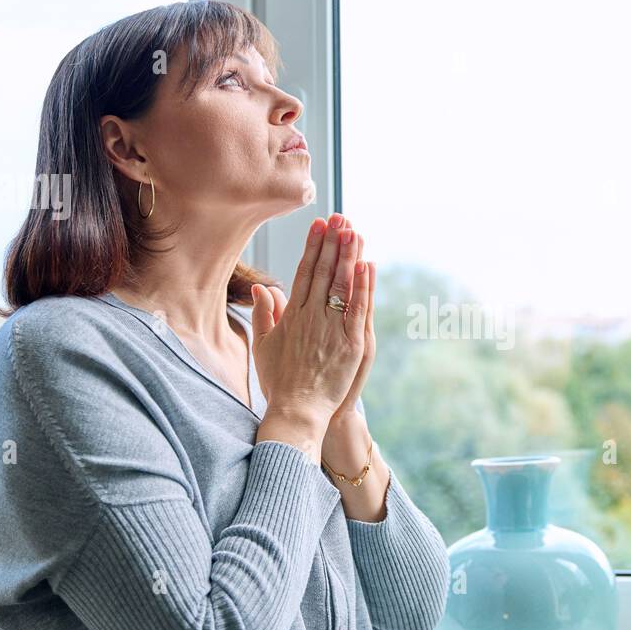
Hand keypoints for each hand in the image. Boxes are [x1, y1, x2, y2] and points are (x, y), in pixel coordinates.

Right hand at [249, 213, 368, 437]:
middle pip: (324, 272)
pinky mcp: (351, 344)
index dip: (313, 247)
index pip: (304, 272)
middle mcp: (311, 317)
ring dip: (349, 256)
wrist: (296, 412)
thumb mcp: (264, 346)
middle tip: (340, 217)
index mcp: (292, 316)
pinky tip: (368, 265)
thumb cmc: (279, 382)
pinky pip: (359, 309)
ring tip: (355, 231)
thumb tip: (262, 287)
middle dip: (333, 242)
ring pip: (342, 285)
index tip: (319, 224)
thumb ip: (264, 314)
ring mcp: (331, 329)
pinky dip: (363, 287)